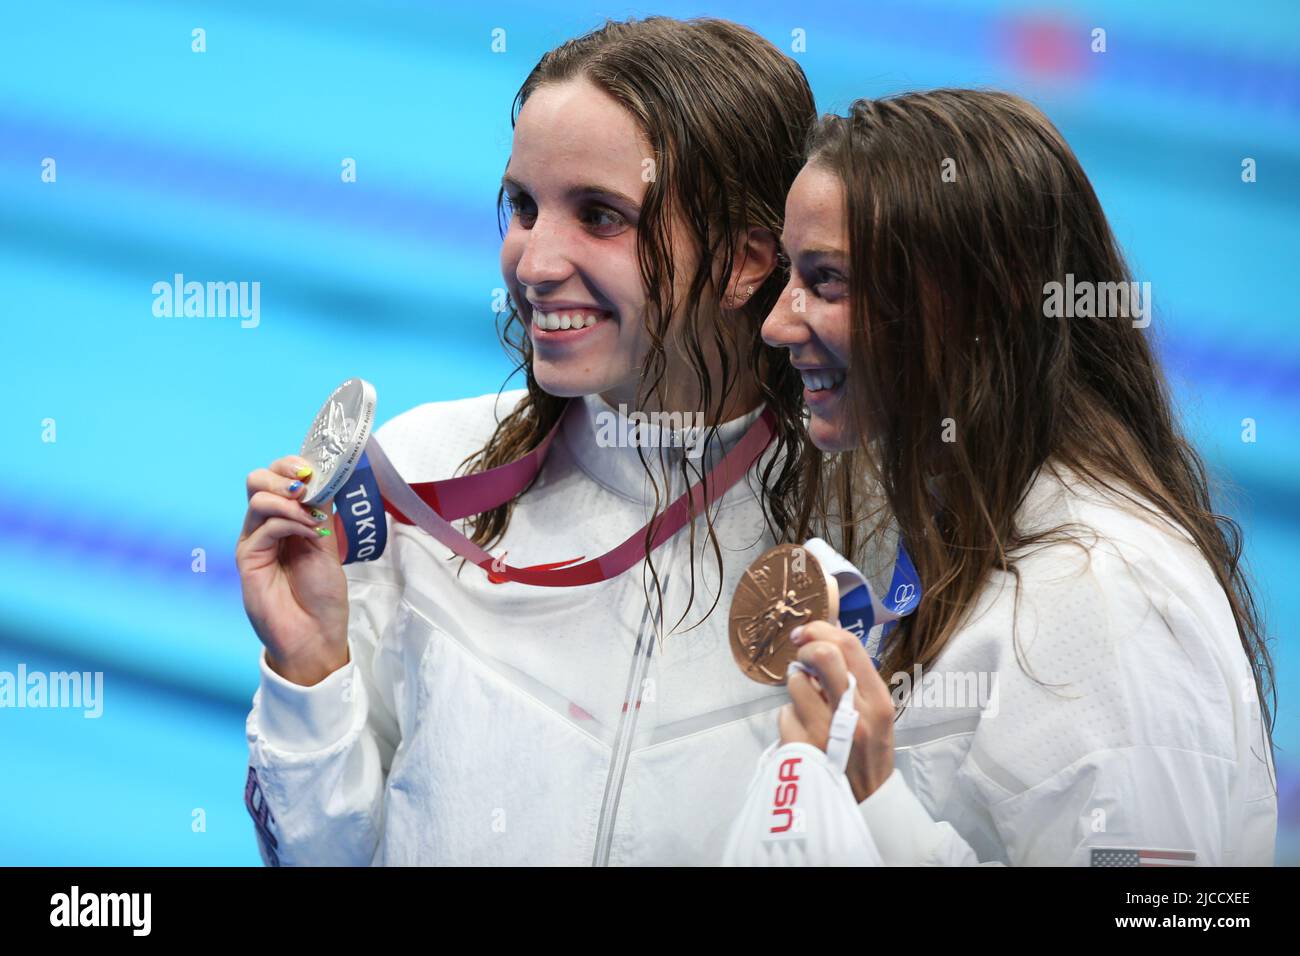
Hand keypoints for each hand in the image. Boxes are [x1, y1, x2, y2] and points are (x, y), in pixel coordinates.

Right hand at [236, 455, 349, 684]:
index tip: (314, 469)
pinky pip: (264, 526)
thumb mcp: (328, 544)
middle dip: (284, 473)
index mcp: (286, 518)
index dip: (293, 465)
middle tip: (307, 487)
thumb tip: (324, 476)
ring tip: (311, 518)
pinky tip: (308, 533)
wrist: (315, 635)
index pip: (278, 477)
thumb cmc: (322, 595)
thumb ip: (321, 511)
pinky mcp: (248, 558)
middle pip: (258, 478)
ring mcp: (254, 541)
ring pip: (257, 496)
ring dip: (290, 500)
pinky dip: (289, 522)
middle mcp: (266, 526)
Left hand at [778, 620, 894, 802]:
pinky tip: (804, 733)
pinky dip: (790, 720)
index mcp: (877, 700)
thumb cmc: (870, 750)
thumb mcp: (877, 713)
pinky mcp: (803, 749)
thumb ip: (855, 680)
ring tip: (809, 707)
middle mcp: (854, 713)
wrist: (866, 801)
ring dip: (796, 690)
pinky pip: (784, 715)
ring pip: (795, 684)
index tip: (805, 633)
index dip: (820, 630)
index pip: (848, 646)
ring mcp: (826, 732)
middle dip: (805, 651)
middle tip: (802, 660)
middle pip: (821, 655)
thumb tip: (823, 640)